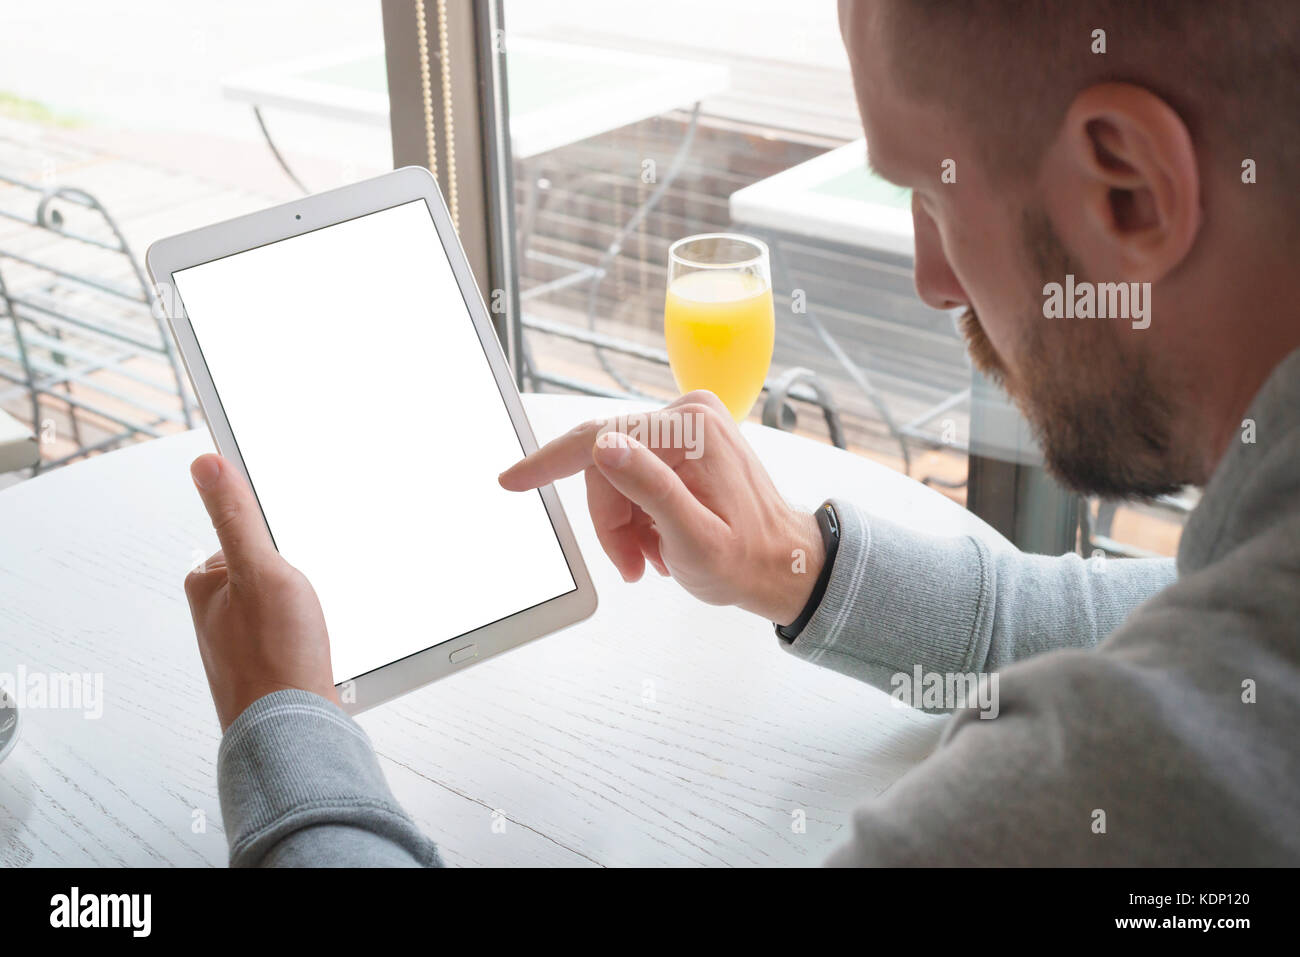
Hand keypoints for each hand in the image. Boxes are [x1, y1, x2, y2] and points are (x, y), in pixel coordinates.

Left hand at [184, 454, 338, 729]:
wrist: (291, 731)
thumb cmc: (273, 659)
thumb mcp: (260, 570)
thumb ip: (237, 516)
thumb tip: (208, 465)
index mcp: (206, 584)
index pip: (247, 533)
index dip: (282, 542)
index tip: (297, 567)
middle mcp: (218, 613)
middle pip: (272, 568)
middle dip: (300, 579)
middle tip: (309, 602)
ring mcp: (242, 642)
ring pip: (287, 604)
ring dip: (308, 612)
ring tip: (313, 631)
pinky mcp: (267, 665)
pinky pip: (295, 634)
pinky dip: (311, 637)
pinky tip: (318, 651)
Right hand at [499, 391, 822, 624]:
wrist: (783, 566)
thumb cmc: (747, 561)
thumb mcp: (694, 539)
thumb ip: (649, 490)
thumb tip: (604, 446)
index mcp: (690, 430)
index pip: (599, 439)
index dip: (549, 463)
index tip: (512, 480)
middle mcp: (689, 415)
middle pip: (605, 462)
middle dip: (610, 520)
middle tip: (632, 566)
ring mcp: (689, 426)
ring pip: (615, 474)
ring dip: (625, 524)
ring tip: (652, 560)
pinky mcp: (688, 441)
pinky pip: (635, 474)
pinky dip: (638, 515)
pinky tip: (660, 543)